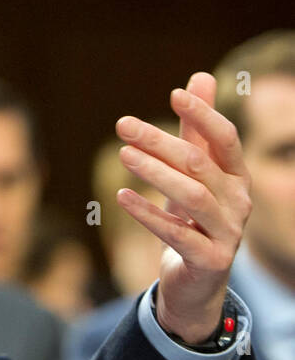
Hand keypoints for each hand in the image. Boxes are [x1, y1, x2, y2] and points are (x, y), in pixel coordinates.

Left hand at [115, 72, 250, 344]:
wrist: (196, 282)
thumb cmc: (193, 218)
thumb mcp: (194, 174)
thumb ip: (196, 130)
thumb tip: (199, 77)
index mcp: (236, 177)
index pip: (225, 140)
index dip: (204, 116)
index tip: (175, 94)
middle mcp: (237, 202)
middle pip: (199, 164)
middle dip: (160, 141)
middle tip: (122, 124)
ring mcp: (227, 233)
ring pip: (192, 196)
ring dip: (155, 172)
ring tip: (123, 155)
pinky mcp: (208, 259)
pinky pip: (177, 234)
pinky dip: (148, 214)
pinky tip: (123, 196)